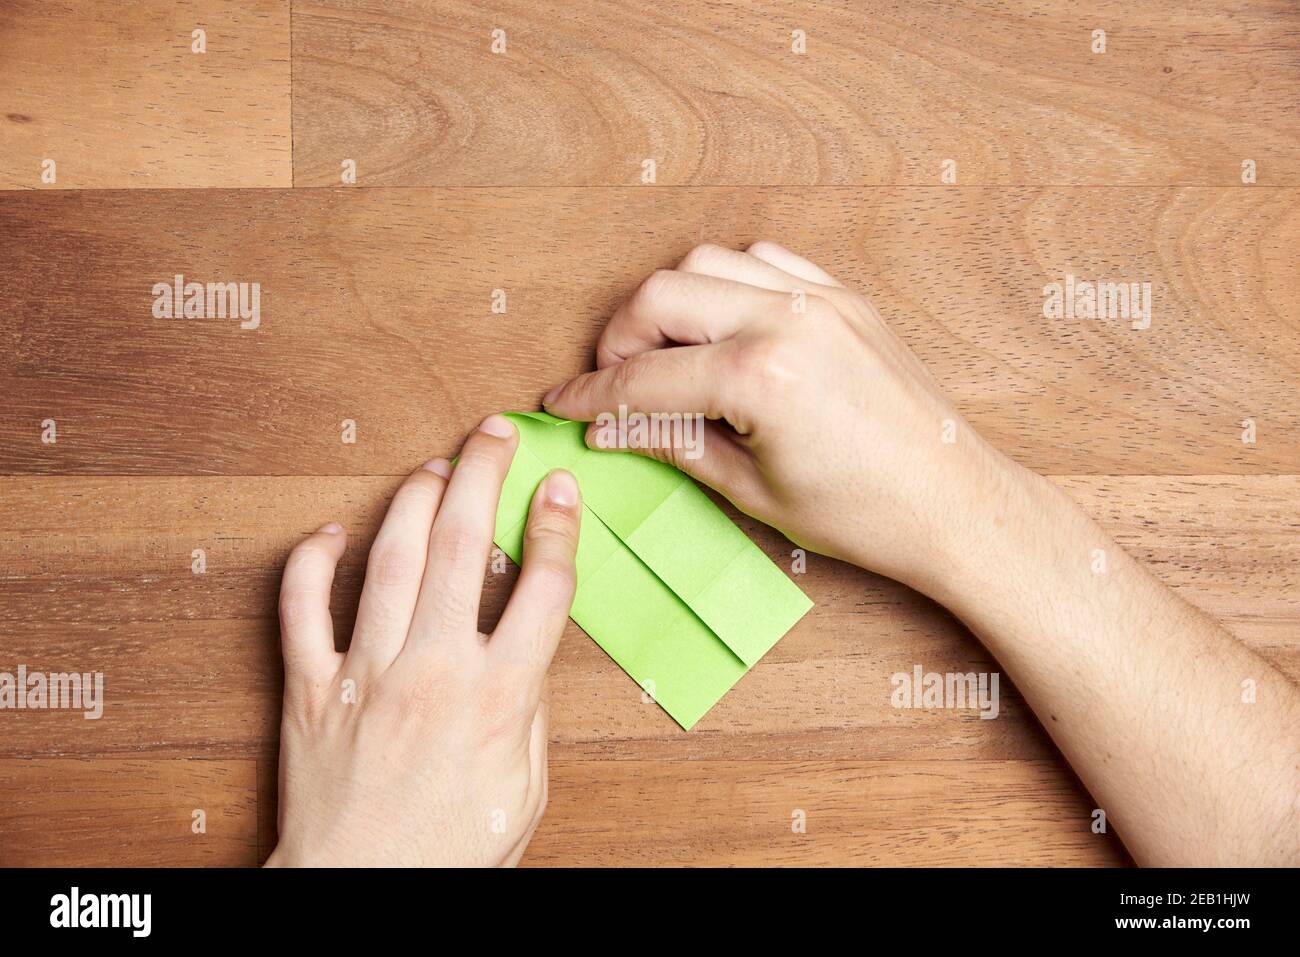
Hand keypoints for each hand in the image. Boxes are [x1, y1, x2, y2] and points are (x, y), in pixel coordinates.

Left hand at [266, 415, 580, 866]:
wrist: (362, 894)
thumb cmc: (450, 854)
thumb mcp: (526, 789)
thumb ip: (529, 711)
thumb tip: (525, 650)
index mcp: (497, 697)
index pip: (542, 588)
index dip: (557, 527)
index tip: (560, 488)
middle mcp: (434, 670)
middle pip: (467, 546)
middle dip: (485, 476)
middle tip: (494, 435)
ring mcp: (368, 673)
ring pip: (393, 558)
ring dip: (416, 500)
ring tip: (436, 468)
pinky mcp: (312, 687)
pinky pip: (303, 606)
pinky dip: (314, 560)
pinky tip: (334, 533)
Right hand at [542, 241, 1033, 598]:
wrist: (953, 503)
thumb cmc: (864, 514)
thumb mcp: (753, 491)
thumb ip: (674, 444)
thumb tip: (612, 428)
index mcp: (762, 378)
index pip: (645, 376)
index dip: (593, 397)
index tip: (564, 406)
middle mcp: (788, 320)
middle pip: (662, 295)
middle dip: (621, 339)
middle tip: (616, 385)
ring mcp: (820, 300)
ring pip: (708, 261)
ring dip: (672, 304)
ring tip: (669, 357)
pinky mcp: (843, 298)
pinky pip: (764, 260)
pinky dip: (727, 285)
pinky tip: (723, 329)